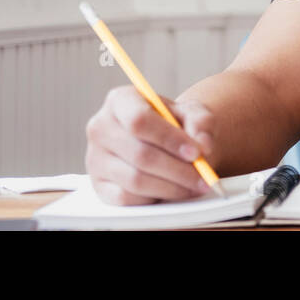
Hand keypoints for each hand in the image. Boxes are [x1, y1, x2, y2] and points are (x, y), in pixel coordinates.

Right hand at [85, 86, 217, 204]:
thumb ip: (201, 122)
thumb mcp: (191, 112)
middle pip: (140, 154)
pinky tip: (171, 190)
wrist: (161, 139)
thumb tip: (202, 145)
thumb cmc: (173, 123)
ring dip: (171, 187)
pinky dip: (154, 198)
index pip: (140, 120)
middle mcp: (101, 128)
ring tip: (194, 184)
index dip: (169, 139)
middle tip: (203, 176)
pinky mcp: (98, 185)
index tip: (195, 153)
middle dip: (178, 170)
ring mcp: (95, 159)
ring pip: (135, 180)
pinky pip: (127, 199)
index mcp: (120, 101)